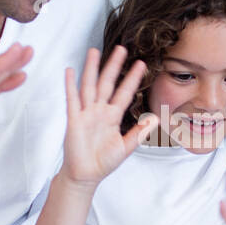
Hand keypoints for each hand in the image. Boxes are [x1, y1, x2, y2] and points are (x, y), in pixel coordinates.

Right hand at [62, 46, 156, 186]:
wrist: (85, 175)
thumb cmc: (103, 162)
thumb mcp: (126, 147)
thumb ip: (139, 132)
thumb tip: (154, 118)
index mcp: (112, 117)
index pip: (124, 93)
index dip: (132, 79)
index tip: (141, 64)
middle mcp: (99, 111)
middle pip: (107, 83)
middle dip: (114, 66)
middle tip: (121, 48)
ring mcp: (86, 114)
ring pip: (89, 86)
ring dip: (92, 69)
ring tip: (94, 51)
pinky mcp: (74, 120)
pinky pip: (72, 100)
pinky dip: (71, 85)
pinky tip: (70, 71)